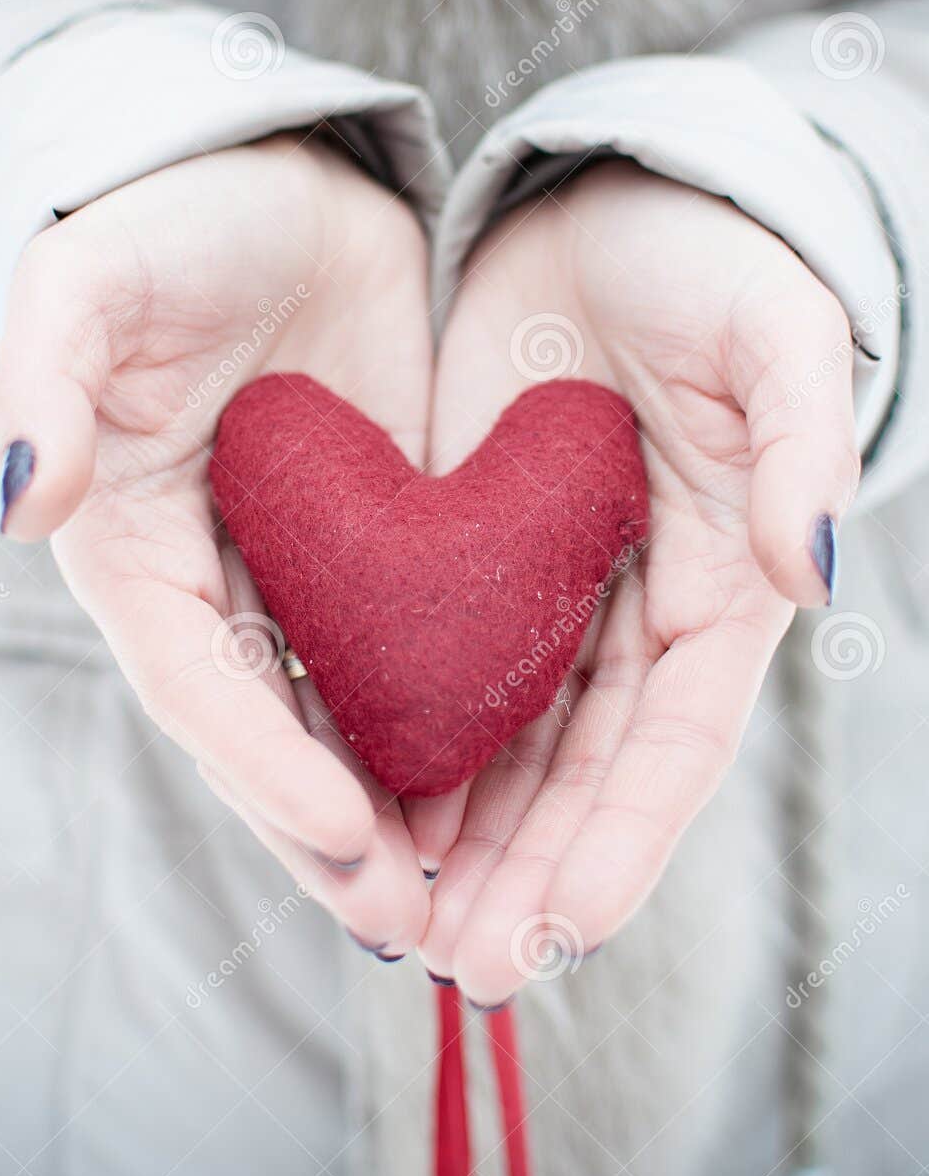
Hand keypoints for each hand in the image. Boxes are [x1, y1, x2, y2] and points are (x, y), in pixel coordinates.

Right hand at [0, 135, 431, 952]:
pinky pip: (416, 655)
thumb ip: (46, 378)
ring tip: (468, 899)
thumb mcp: (89, 280)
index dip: (261, 763)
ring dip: (397, 813)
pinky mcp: (384, 548)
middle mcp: (215, 583)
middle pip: (271, 735)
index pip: (195, 680)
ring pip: (346, 720)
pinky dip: (451, 727)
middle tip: (410, 923)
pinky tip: (511, 788)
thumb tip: (20, 501)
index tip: (345, 832)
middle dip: (333, 834)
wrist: (276, 183)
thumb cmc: (166, 225)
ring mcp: (303, 575)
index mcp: (135, 545)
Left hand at [413, 159, 858, 1003]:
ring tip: (406, 930)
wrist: (604, 206)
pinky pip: (440, 677)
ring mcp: (552, 598)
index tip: (568, 931)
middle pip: (585, 776)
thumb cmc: (709, 263)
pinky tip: (365, 818)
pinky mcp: (473, 562)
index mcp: (717, 581)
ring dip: (467, 846)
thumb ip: (795, 447)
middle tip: (469, 970)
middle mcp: (636, 613)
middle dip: (533, 876)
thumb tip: (809, 574)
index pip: (676, 740)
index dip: (627, 839)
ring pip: (511, 752)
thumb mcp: (772, 335)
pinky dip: (411, 754)